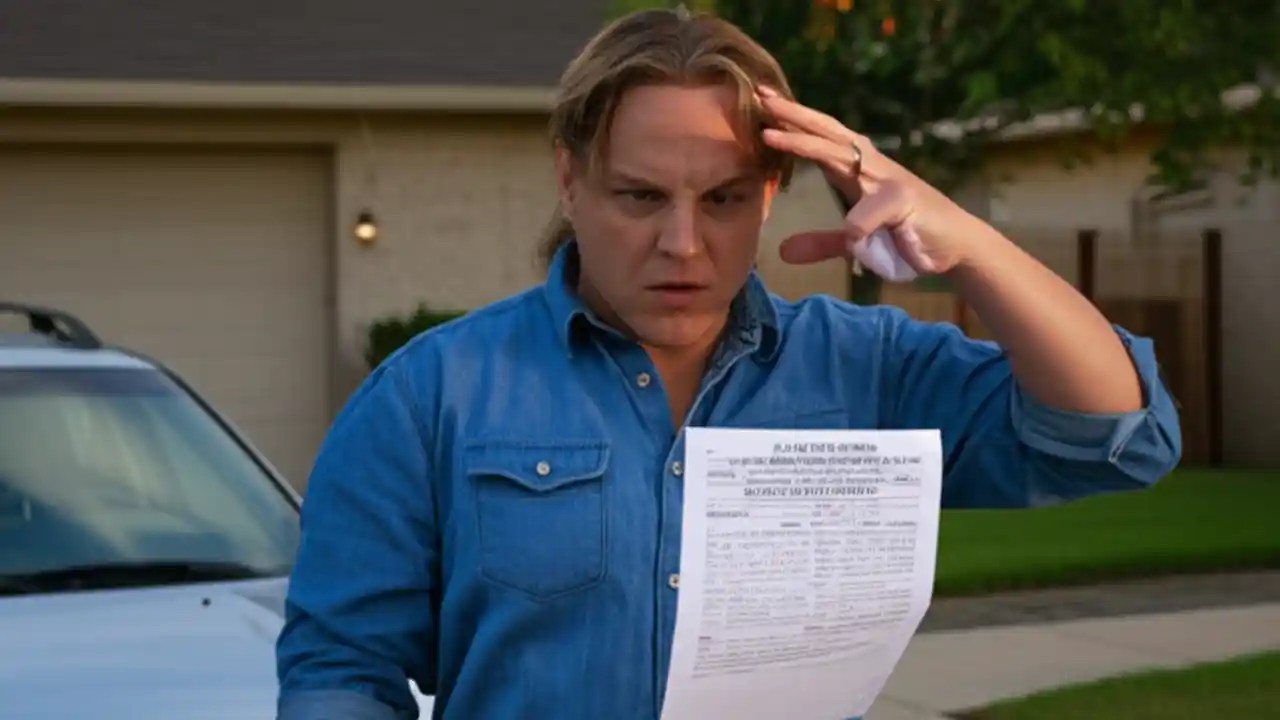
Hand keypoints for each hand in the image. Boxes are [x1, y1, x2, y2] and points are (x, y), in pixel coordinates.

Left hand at [756, 85, 980, 275]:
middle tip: (761, 95)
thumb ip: (822, 243)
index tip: (762, 103)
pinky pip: (874, 209)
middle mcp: (872, 167)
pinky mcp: (906, 202)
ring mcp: (890, 181)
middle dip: (794, 114)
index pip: (820, 139)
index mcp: (858, 171)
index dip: (792, 123)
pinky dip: (860, 221)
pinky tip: (851, 235)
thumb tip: (782, 251)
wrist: (955, 248)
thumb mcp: (856, 242)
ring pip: (842, 155)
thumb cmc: (906, 236)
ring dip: (805, 142)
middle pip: (828, 133)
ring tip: (771, 134)